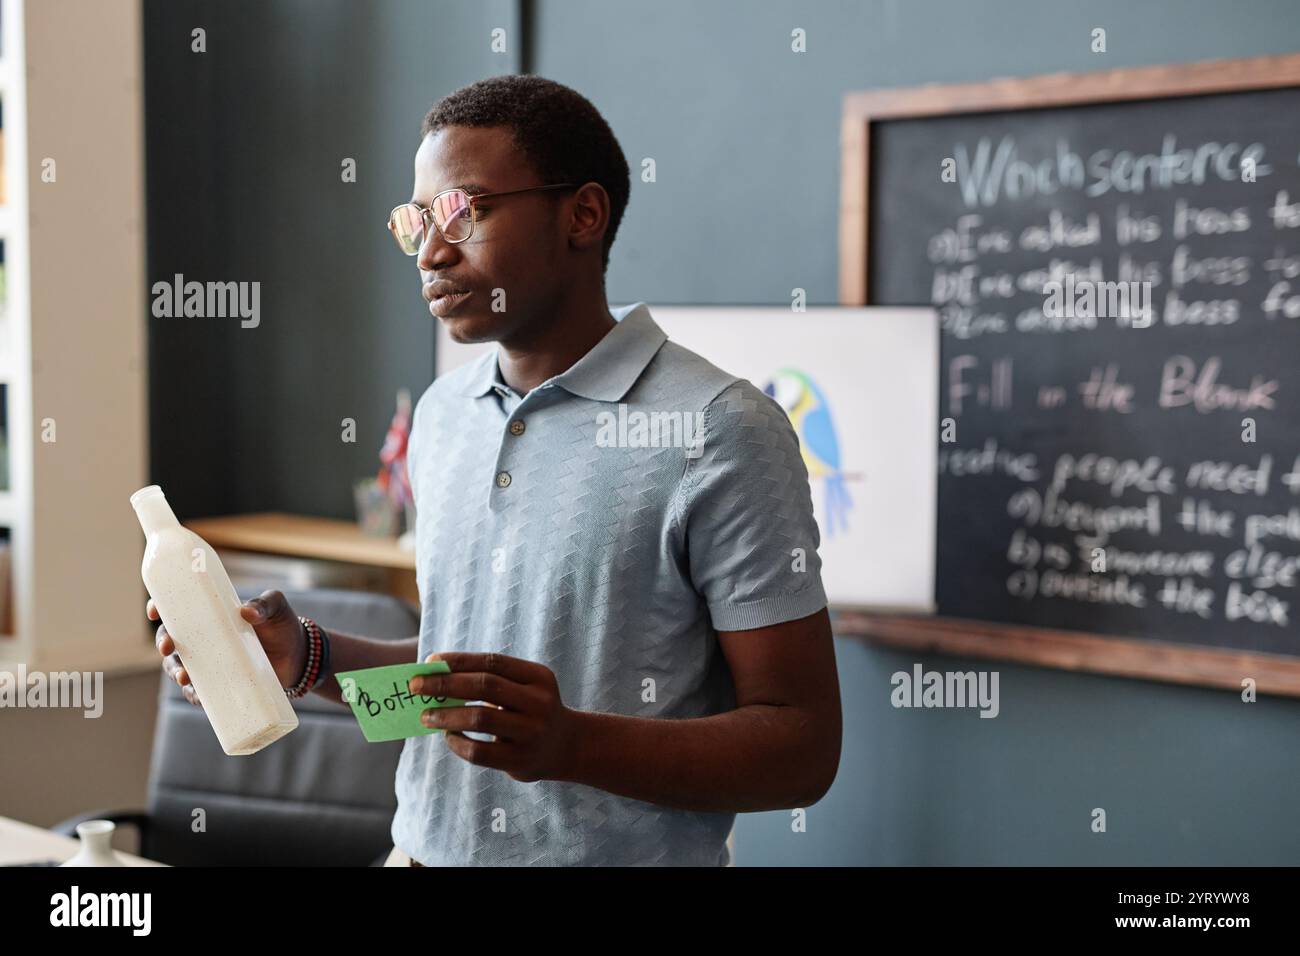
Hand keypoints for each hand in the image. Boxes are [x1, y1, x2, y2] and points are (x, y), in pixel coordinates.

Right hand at [149, 589, 308, 706]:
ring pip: (179, 667)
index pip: (178, 609)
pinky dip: (194, 695)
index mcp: (211, 615)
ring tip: (184, 676)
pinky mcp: (220, 685)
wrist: (300, 657)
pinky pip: (199, 692)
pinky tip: (197, 697)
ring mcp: (210, 663)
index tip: (155, 611)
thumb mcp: (277, 607)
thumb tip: (247, 612)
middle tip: (169, 647)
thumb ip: (265, 604)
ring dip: (174, 672)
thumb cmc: (283, 626)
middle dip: (163, 643)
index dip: (160, 608)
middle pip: (171, 640)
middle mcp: (204, 639)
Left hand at [407, 652, 578, 783]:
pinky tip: (448, 737)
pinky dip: (457, 743)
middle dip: (445, 684)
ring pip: (480, 718)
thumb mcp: (524, 688)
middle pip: (485, 686)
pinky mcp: (521, 760)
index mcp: (538, 676)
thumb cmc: (531, 710)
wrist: (567, 746)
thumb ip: (490, 681)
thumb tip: (436, 676)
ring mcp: (531, 732)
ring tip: (426, 716)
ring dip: (447, 715)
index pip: (493, 662)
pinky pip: (479, 752)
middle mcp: (539, 702)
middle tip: (416, 686)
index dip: (459, 660)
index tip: (430, 661)